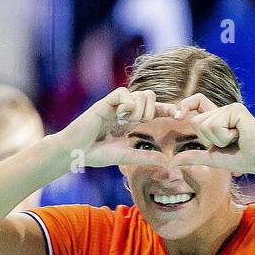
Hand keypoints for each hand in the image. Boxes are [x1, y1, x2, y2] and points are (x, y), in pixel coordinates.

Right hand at [54, 88, 181, 169]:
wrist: (75, 152)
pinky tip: (119, 116)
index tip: (179, 116)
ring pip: (140, 94)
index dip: (167, 109)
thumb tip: (166, 161)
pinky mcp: (105, 102)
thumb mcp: (126, 156)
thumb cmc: (96, 154)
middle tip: (142, 123)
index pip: (154, 109)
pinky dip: (126, 105)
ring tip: (127, 122)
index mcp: (130, 121)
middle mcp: (125, 110)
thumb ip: (144, 156)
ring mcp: (115, 105)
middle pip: (150, 96)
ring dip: (139, 110)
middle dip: (153, 110)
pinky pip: (124, 93)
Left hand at [174, 94, 254, 176]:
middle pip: (197, 122)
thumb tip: (172, 162)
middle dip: (208, 139)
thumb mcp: (211, 158)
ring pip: (206, 125)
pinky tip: (239, 136)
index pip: (196, 102)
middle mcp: (222, 109)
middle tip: (228, 142)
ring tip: (235, 139)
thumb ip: (193, 157)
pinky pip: (217, 125)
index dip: (184, 105)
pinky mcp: (236, 110)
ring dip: (218, 140)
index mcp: (216, 118)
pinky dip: (225, 137)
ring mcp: (230, 108)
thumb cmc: (240, 158)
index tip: (177, 116)